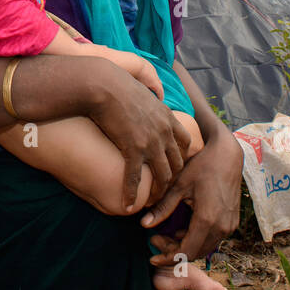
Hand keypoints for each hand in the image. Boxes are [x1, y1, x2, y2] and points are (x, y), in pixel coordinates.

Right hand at [86, 60, 190, 210]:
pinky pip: (136, 178)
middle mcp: (164, 132)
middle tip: (164, 191)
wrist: (104, 86)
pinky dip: (132, 194)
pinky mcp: (134, 149)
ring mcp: (151, 142)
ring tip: (151, 204)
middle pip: (177, 163)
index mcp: (167, 117)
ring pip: (163, 175)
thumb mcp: (143, 90)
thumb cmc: (118, 84)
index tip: (173, 167)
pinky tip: (128, 205)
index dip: (181, 157)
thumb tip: (152, 95)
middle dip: (172, 180)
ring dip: (158, 193)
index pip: (185, 142)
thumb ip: (151, 98)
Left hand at [142, 126, 242, 263]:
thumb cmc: (202, 166)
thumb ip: (162, 207)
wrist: (227, 156)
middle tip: (155, 239)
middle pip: (195, 253)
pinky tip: (182, 228)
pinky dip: (196, 239)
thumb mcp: (179, 185)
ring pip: (204, 248)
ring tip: (166, 234)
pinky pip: (212, 239)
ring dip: (185, 246)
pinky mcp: (232, 222)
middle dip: (174, 251)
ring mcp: (229, 226)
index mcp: (207, 220)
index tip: (153, 257)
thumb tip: (144, 224)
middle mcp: (221, 227)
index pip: (186, 251)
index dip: (168, 258)